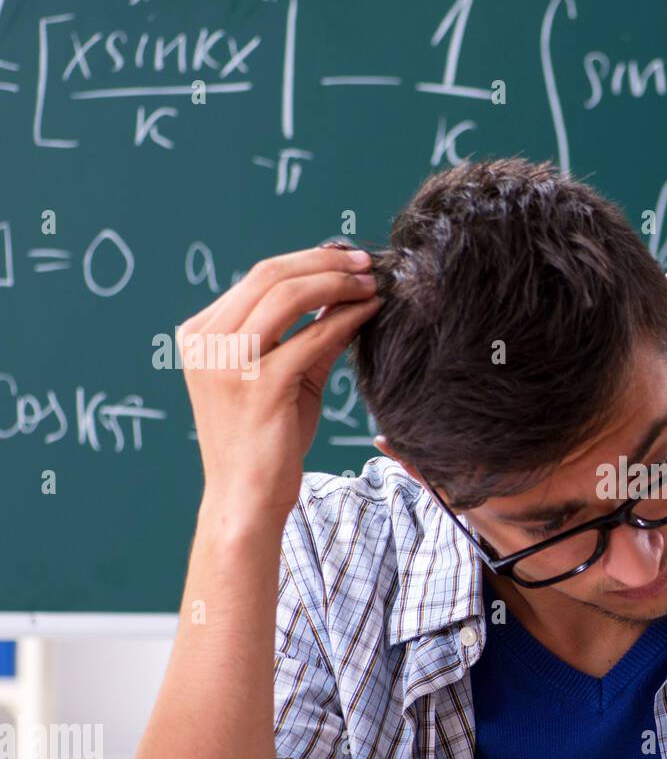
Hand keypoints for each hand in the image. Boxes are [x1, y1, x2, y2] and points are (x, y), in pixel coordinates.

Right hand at [178, 245, 381, 526]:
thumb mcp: (284, 378)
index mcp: (201, 333)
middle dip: (325, 262)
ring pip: (288, 296)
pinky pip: (311, 338)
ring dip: (337, 284)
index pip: (258, 277)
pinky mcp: (258, 385)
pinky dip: (344, 320)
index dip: (309, 260)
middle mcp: (206, 342)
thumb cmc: (266, 441)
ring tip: (373, 285)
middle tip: (367, 262)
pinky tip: (369, 314)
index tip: (348, 259)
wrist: (246, 499)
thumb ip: (309, 335)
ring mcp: (227, 362)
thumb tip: (347, 295)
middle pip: (270, 275)